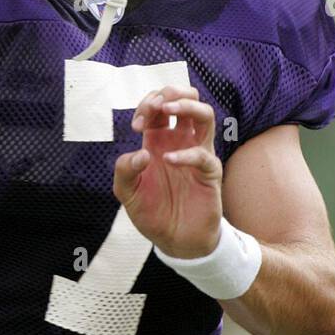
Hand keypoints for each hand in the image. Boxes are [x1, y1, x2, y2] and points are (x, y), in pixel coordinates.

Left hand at [112, 84, 222, 258]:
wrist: (175, 240)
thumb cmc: (153, 212)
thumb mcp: (126, 193)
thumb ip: (124, 170)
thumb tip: (141, 153)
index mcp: (159, 139)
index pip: (159, 105)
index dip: (147, 105)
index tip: (136, 125)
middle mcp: (180, 141)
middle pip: (186, 98)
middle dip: (168, 93)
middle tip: (154, 108)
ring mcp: (197, 153)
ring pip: (205, 114)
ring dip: (186, 105)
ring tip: (168, 110)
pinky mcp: (210, 173)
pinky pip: (203, 154)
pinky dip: (185, 153)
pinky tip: (168, 161)